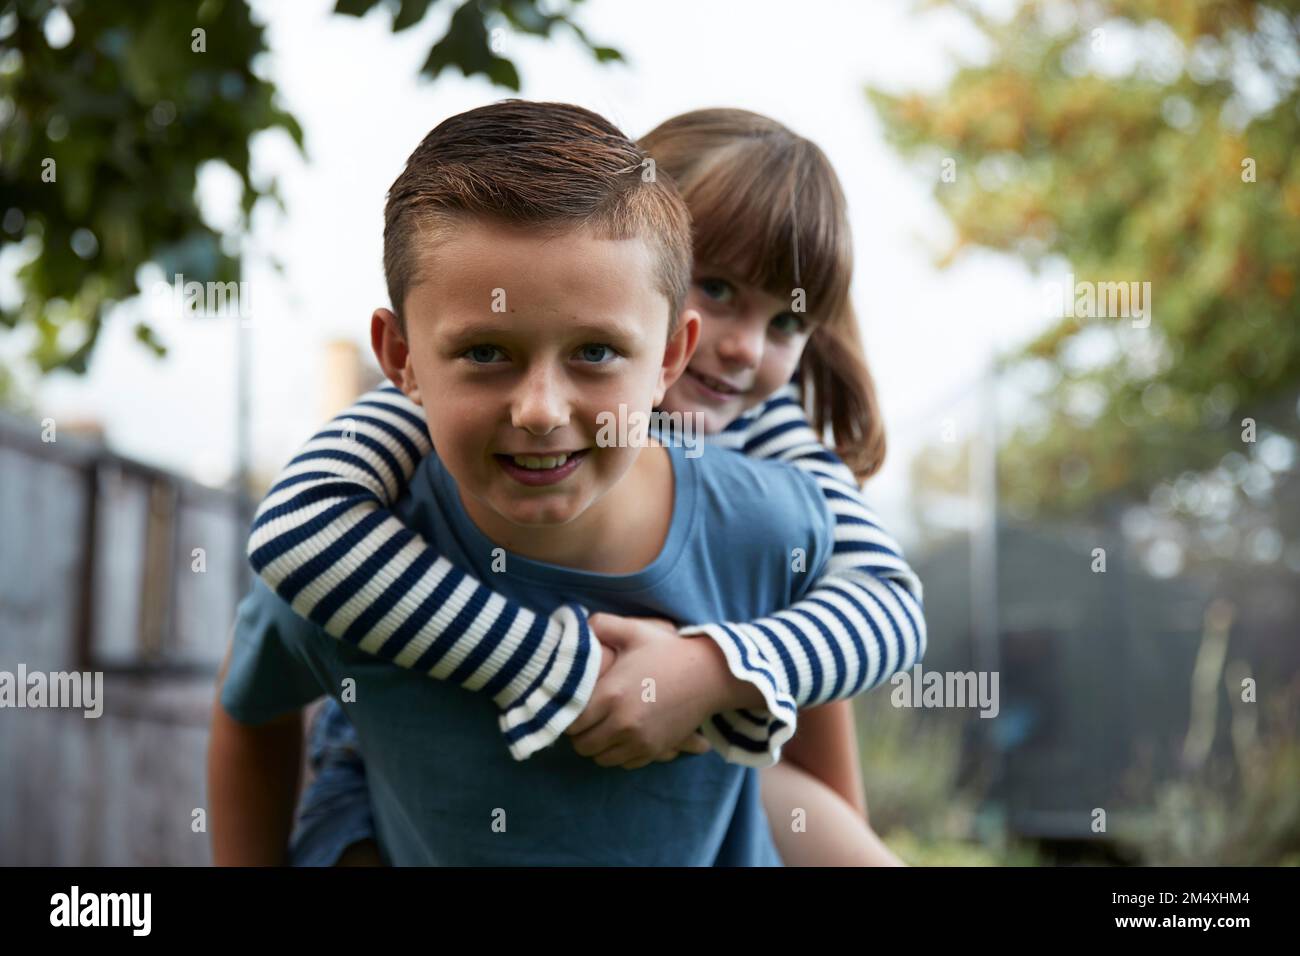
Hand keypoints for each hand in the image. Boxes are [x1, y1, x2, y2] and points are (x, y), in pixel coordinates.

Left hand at [566, 613, 722, 769]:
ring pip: (601, 759)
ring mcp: (640, 741)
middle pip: (582, 745)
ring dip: (598, 746)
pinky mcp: (655, 751)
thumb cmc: (668, 651)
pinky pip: (624, 763)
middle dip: (580, 734)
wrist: (709, 674)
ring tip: (603, 727)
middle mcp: (622, 723)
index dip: (568, 714)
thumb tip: (580, 626)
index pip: (571, 722)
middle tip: (586, 719)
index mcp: (611, 695)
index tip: (574, 705)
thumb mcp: (635, 631)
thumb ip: (601, 625)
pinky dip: (619, 753)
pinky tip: (622, 735)